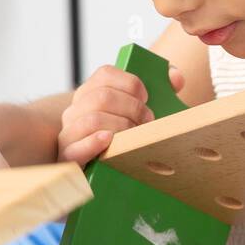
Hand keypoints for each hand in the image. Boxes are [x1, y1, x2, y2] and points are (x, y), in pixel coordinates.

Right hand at [57, 63, 183, 164]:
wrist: (113, 171)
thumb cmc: (132, 135)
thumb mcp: (148, 110)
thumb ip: (164, 88)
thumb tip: (175, 77)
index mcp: (92, 91)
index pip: (105, 74)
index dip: (130, 83)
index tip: (147, 97)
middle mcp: (76, 109)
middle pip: (102, 96)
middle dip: (133, 108)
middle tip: (149, 121)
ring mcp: (69, 132)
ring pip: (92, 119)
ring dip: (121, 127)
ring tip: (135, 135)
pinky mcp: (69, 157)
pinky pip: (75, 148)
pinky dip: (94, 143)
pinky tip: (109, 141)